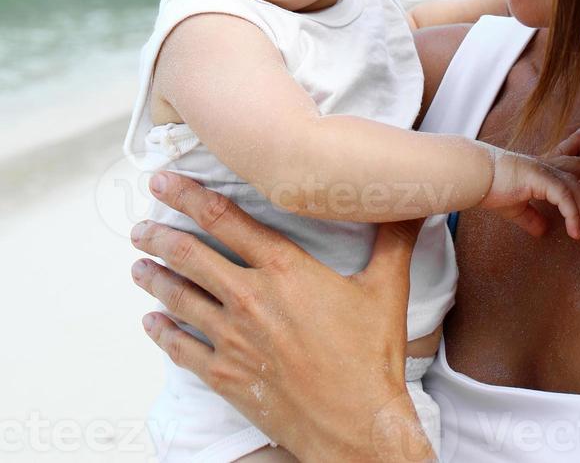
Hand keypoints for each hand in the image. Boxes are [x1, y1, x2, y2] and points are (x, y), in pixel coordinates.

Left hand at [130, 174, 436, 461]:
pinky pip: (182, 349)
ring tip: (137, 265)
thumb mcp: (387, 288)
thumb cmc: (371, 359)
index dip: (189, 195)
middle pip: (191, 255)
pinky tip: (150, 321)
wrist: (356, 428)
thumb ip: (393, 238)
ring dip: (154, 278)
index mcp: (284, 269)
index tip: (165, 182)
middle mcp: (250, 298)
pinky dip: (162, 332)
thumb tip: (412, 201)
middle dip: (160, 236)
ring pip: (180, 298)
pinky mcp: (227, 375)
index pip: (225, 219)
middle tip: (140, 225)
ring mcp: (234, 338)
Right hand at [480, 126, 579, 239]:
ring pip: (576, 187)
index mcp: (535, 168)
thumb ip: (530, 217)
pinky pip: (566, 196)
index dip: (574, 144)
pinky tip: (575, 230)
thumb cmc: (487, 187)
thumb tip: (543, 231)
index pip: (559, 153)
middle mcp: (541, 164)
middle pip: (575, 162)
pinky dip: (573, 214)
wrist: (472, 176)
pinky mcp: (540, 177)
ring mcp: (542, 168)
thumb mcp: (514, 207)